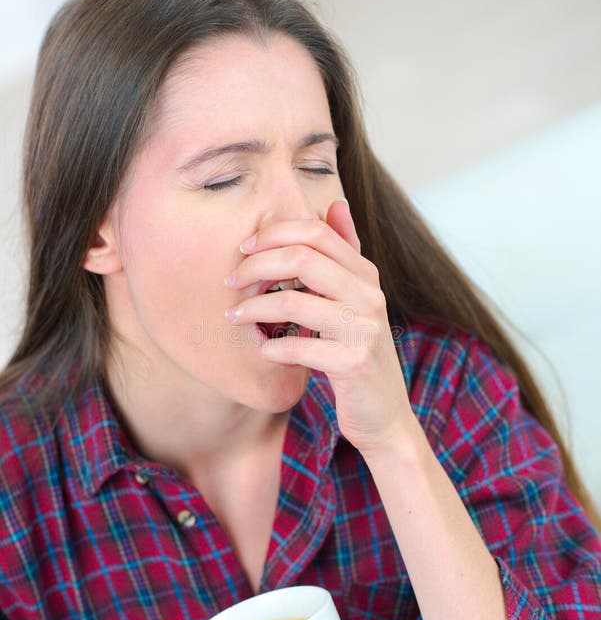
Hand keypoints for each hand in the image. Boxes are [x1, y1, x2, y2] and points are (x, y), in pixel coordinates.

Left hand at [225, 199, 411, 455]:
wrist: (385, 415)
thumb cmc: (358, 354)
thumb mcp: (358, 301)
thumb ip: (345, 255)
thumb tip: (334, 204)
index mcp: (366, 275)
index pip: (315, 231)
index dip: (272, 233)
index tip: (244, 249)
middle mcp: (369, 295)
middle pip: (301, 257)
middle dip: (255, 265)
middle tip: (232, 280)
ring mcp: (364, 329)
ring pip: (292, 300)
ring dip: (253, 308)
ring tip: (235, 317)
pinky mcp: (353, 363)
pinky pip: (298, 347)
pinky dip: (272, 349)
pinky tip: (264, 352)